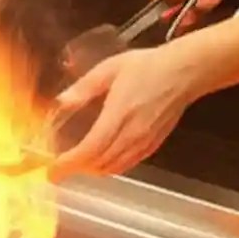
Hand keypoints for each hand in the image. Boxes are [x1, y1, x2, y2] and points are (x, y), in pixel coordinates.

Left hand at [48, 45, 200, 178]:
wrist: (184, 72)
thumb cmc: (148, 67)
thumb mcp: (109, 69)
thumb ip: (83, 88)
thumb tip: (61, 101)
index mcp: (119, 114)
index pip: (90, 149)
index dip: (69, 163)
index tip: (53, 170)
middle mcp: (133, 133)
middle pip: (99, 164)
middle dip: (77, 168)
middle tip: (60, 166)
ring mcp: (144, 141)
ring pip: (113, 168)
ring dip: (93, 169)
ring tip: (77, 163)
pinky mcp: (153, 145)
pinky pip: (127, 164)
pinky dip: (110, 167)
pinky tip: (101, 159)